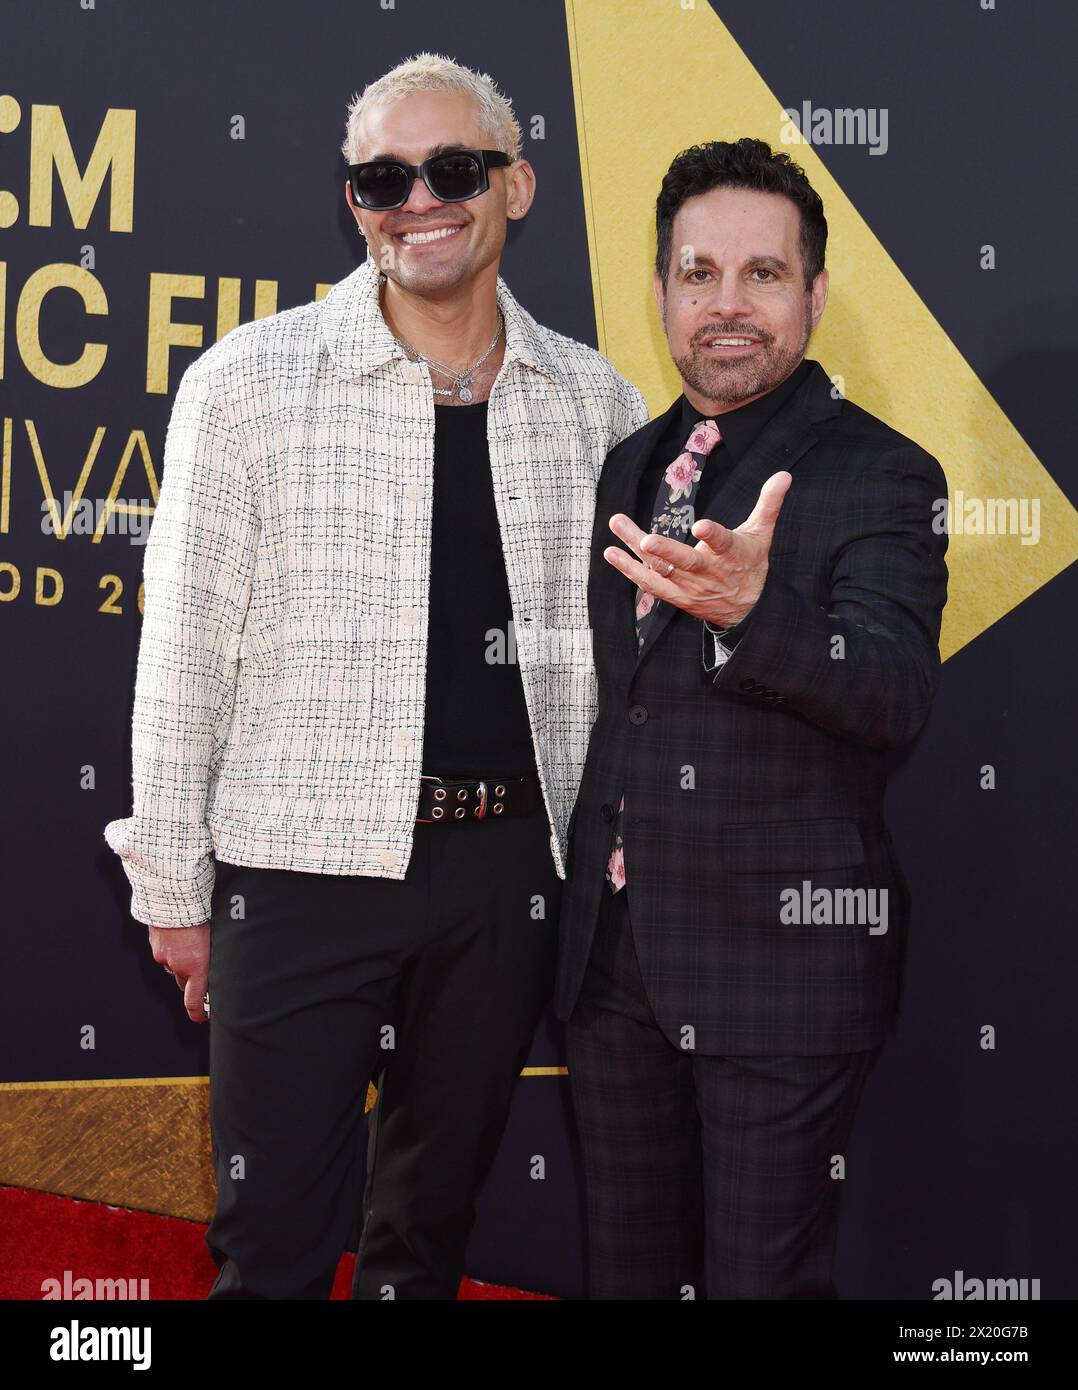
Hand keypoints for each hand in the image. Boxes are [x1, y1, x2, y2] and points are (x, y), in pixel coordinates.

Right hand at [148, 922, 210, 1023]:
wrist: (176, 898)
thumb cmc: (202, 915)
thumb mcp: (216, 937)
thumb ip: (213, 955)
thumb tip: (217, 963)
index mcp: (197, 966)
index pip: (194, 1001)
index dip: (197, 1013)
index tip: (202, 1018)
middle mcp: (179, 966)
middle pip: (183, 984)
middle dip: (191, 981)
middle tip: (200, 973)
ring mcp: (165, 956)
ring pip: (174, 967)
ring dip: (181, 962)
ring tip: (190, 945)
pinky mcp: (156, 946)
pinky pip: (165, 953)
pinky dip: (171, 950)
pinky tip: (179, 937)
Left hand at [603, 471, 792, 628]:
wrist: (746, 610)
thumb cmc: (750, 564)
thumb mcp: (762, 534)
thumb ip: (769, 504)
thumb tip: (784, 475)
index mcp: (731, 554)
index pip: (723, 543)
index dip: (713, 535)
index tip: (702, 526)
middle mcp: (709, 573)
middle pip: (685, 562)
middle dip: (666, 552)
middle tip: (647, 541)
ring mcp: (690, 587)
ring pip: (661, 570)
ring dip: (636, 552)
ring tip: (617, 526)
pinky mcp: (675, 596)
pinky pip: (650, 585)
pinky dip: (630, 571)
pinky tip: (612, 553)